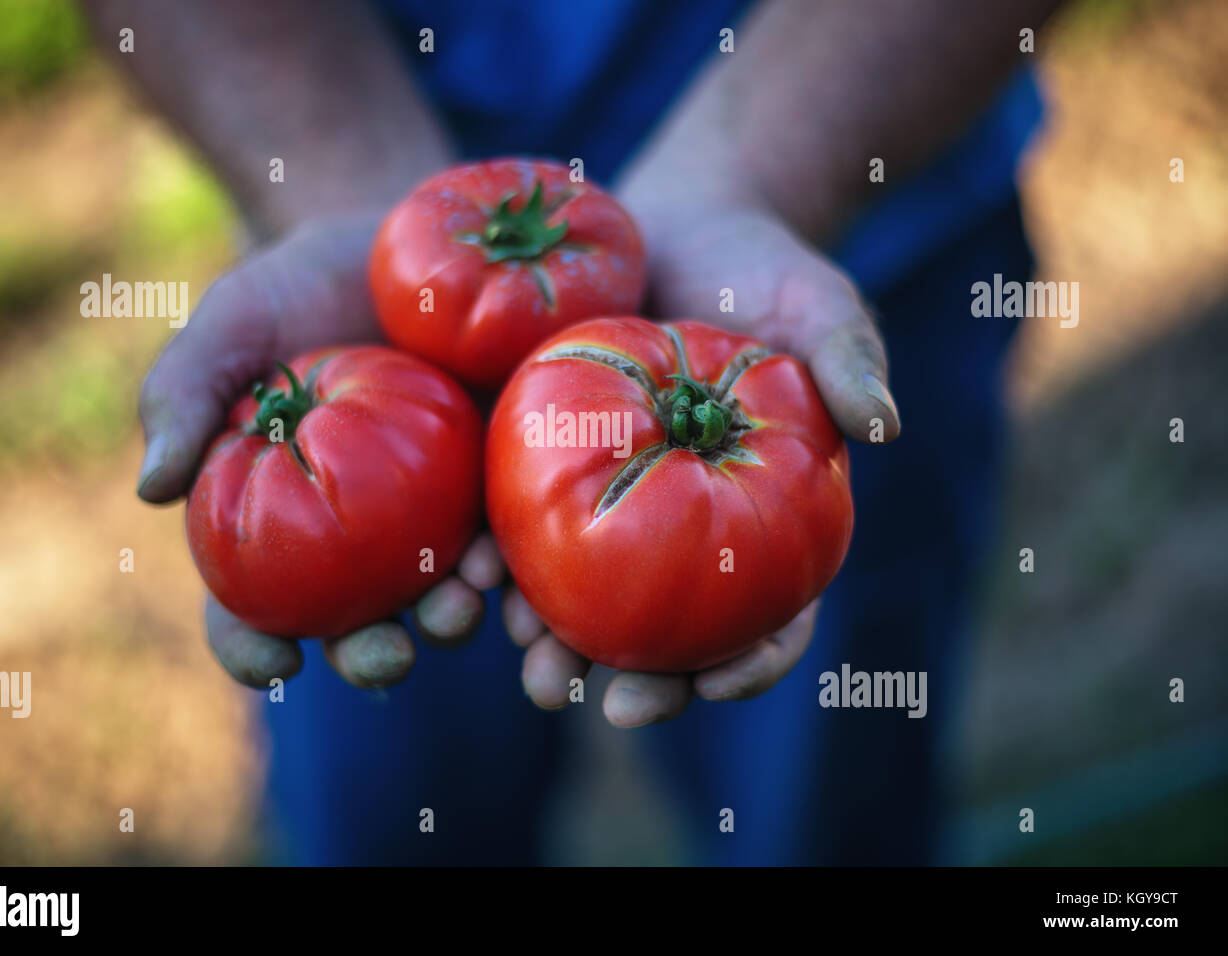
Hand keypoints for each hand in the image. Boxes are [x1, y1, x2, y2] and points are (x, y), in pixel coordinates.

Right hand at [137, 212, 500, 688]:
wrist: (404, 235)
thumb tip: (151, 490)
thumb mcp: (235, 321)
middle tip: (389, 654)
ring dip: (453, 618)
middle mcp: (359, 538)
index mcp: (280, 519)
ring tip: (465, 602)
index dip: (255, 649)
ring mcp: (436, 517)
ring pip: (442, 596)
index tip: (278, 663)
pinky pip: (511, 539)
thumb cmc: (301, 284)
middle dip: (373, 654)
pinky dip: (516, 563)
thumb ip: (184, 391)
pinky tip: (521, 560)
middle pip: (358, 623)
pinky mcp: (501, 483)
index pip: (251, 608)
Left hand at [505, 187, 899, 726]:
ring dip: (552, 640)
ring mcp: (612, 504)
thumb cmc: (763, 271)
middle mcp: (685, 529)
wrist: (677, 223)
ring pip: (583, 598)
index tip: (712, 686)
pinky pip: (516, 526)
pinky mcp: (545, 464)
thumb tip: (884, 426)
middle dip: (638, 680)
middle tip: (601, 702)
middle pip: (669, 633)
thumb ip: (847, 362)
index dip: (749, 662)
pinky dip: (494, 560)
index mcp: (763, 521)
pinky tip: (467, 579)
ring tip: (525, 660)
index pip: (772, 618)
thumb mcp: (818, 307)